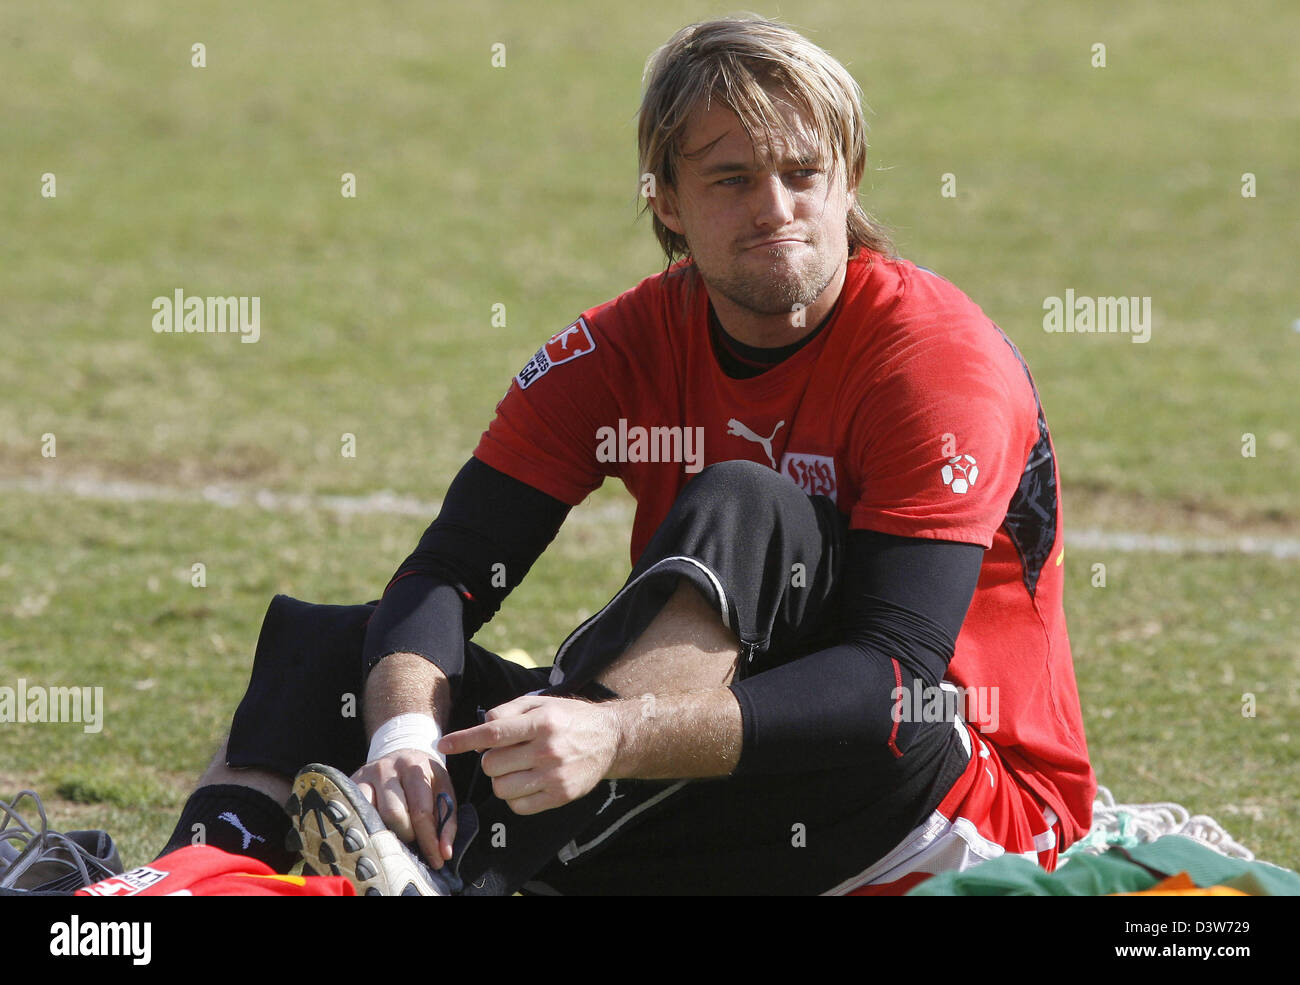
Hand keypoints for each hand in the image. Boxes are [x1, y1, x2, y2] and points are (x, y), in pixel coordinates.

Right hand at [350, 749, 456, 868]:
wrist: (400, 753)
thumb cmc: (424, 780)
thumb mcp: (442, 791)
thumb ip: (446, 821)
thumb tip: (444, 853)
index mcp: (416, 768)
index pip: (421, 811)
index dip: (429, 840)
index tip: (436, 860)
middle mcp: (389, 768)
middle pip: (395, 814)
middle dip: (407, 836)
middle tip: (414, 844)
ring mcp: (366, 775)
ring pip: (373, 815)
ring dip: (386, 834)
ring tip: (397, 839)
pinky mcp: (351, 783)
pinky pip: (356, 811)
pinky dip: (367, 826)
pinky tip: (377, 832)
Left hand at [439, 695, 619, 814]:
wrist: (609, 738)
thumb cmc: (568, 718)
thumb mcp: (541, 702)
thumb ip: (508, 710)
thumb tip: (481, 726)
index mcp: (542, 722)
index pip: (493, 734)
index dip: (463, 740)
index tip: (443, 745)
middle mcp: (548, 750)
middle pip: (492, 764)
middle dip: (490, 759)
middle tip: (505, 753)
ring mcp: (555, 776)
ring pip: (502, 788)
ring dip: (501, 779)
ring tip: (517, 767)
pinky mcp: (560, 796)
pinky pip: (518, 806)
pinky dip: (515, 796)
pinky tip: (527, 781)